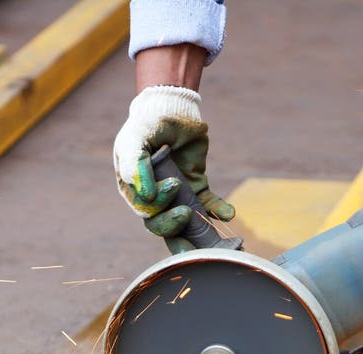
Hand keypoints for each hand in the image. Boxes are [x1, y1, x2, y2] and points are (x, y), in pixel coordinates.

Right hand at [113, 84, 234, 251]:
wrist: (173, 107)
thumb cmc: (150, 123)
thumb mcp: (136, 138)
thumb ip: (135, 164)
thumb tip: (147, 197)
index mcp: (134, 190)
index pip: (145, 211)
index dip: (158, 207)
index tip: (173, 185)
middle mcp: (154, 199)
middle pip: (162, 226)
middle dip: (174, 225)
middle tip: (187, 213)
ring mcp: (176, 197)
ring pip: (184, 224)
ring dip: (197, 232)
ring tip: (210, 238)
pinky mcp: (197, 190)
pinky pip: (208, 206)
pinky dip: (218, 210)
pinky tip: (228, 213)